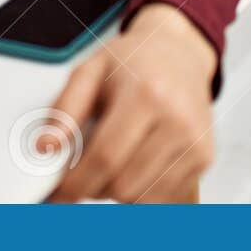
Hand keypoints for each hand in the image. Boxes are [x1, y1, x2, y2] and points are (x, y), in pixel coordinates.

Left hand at [42, 3, 216, 203]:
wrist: (179, 52)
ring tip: (109, 164)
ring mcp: (195, 142)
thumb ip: (65, 109)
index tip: (58, 193)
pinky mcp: (204, 158)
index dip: (77, 182)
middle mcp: (177, 120)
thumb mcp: (90, 70)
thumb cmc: (134, 60)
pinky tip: (132, 166)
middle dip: (94, 188)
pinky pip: (164, 198)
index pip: (106, 157)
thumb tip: (46, 147)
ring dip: (116, 192)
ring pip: (143, 198)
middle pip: (125, 184)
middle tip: (81, 173)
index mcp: (146, 94)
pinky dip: (140, 192)